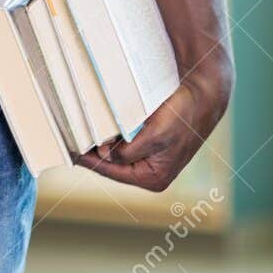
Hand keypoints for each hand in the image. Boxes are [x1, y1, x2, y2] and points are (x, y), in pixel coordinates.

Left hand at [71, 58, 231, 191]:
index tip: (69, 151)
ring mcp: (149, 159)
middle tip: (69, 138)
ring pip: (115, 153)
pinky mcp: (149, 144)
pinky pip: (122, 141)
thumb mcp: (155, 136)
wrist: (203, 95)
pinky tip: (97, 126)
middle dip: (92, 152)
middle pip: (110, 164)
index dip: (88, 161)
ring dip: (100, 143)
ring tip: (78, 132)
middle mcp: (150, 173)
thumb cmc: (183, 115)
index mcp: (152, 178)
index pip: (110, 171)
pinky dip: (110, 134)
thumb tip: (106, 154)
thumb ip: (129, 151)